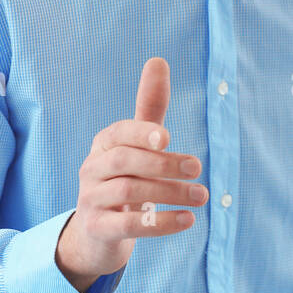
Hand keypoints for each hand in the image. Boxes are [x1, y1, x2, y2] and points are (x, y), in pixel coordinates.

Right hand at [55, 57, 207, 292]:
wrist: (99, 232)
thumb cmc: (125, 177)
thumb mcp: (138, 143)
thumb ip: (149, 107)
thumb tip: (158, 60)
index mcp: (104, 144)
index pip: (120, 132)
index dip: (141, 133)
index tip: (168, 138)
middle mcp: (92, 168)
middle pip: (125, 161)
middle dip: (164, 163)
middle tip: (198, 168)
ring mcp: (91, 199)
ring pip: (129, 192)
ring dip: (170, 193)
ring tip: (202, 196)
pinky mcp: (98, 229)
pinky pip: (129, 225)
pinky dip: (160, 223)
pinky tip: (188, 220)